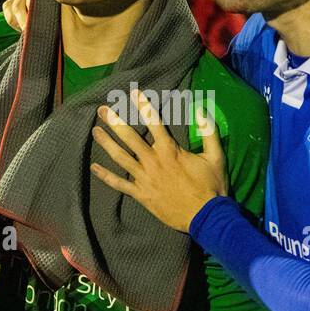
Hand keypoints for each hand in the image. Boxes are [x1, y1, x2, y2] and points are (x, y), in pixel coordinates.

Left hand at [90, 88, 226, 232]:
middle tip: (101, 110)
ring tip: (95, 131)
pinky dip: (106, 177)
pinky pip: (119, 185)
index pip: (154, 122)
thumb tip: (201, 110)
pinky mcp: (141, 195)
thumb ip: (209, 133)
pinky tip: (94, 168)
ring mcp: (145, 179)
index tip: (133, 92)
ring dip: (106, 143)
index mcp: (170, 151)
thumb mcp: (216, 157)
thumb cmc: (211, 187)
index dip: (143, 106)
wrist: (205, 218)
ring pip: (120, 158)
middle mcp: (153, 162)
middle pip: (129, 138)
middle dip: (114, 122)